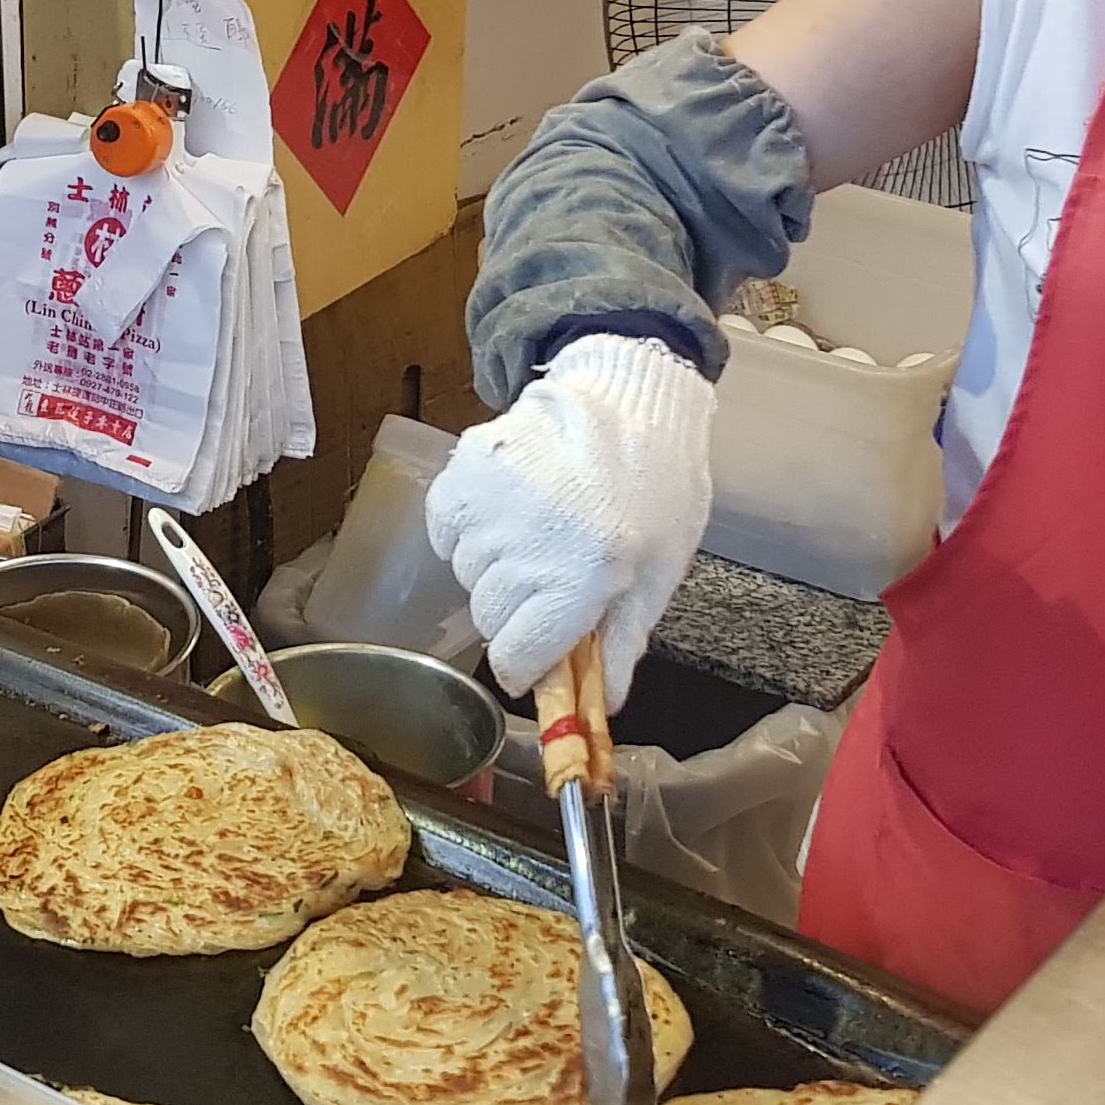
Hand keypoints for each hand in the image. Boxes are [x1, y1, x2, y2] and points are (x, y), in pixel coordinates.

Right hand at [426, 333, 713, 712]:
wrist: (630, 397)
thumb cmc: (657, 488)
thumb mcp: (658, 571)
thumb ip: (625, 640)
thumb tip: (604, 706)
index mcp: (582, 578)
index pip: (518, 656)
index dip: (528, 665)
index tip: (536, 657)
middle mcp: (526, 547)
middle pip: (490, 618)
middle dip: (517, 614)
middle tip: (550, 581)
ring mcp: (487, 508)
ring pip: (466, 576)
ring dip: (493, 570)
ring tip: (536, 535)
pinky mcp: (461, 474)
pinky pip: (446, 532)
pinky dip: (467, 533)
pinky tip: (506, 514)